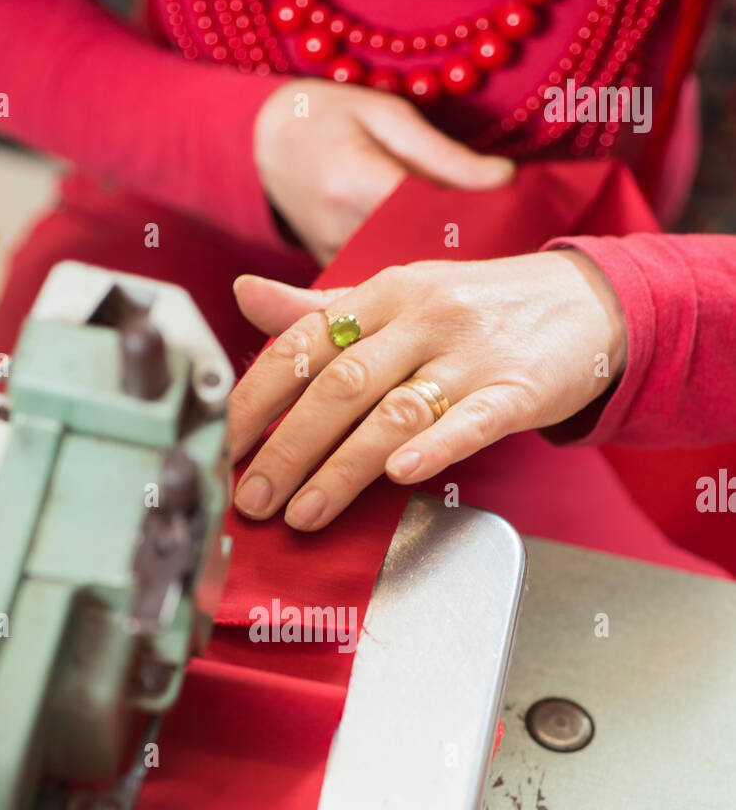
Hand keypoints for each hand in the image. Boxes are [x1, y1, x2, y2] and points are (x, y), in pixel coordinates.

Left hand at [228, 251, 627, 530]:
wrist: (587, 302)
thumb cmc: (477, 310)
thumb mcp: (398, 297)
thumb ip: (322, 310)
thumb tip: (243, 296)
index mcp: (386, 294)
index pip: (306, 345)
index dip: (258, 399)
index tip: (222, 445)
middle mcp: (423, 319)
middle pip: (341, 385)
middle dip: (288, 447)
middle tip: (253, 499)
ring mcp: (472, 355)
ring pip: (395, 412)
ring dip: (341, 469)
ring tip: (302, 515)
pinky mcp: (518, 390)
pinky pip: (472, 421)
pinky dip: (434, 447)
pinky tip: (400, 476)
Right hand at [254, 79, 514, 264]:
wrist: (265, 144)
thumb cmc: (330, 118)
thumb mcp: (388, 116)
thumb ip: (444, 155)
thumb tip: (504, 179)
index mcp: (354, 184)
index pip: (430, 219)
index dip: (472, 223)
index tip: (507, 223)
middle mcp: (340, 232)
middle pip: (419, 257)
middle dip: (458, 254)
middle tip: (498, 250)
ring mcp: (333, 260)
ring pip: (401, 279)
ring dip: (436, 271)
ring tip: (470, 261)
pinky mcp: (333, 276)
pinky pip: (381, 286)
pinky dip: (409, 278)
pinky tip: (434, 270)